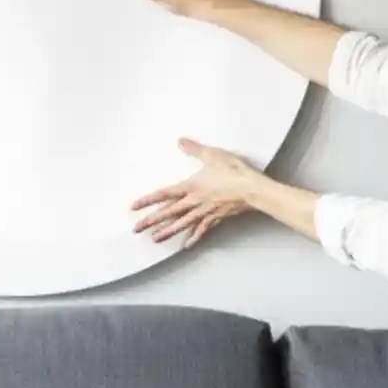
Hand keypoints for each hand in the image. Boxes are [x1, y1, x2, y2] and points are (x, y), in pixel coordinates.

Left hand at [131, 137, 261, 248]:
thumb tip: (179, 141)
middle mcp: (194, 201)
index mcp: (191, 186)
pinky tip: (185, 246)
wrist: (253, 189)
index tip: (134, 207)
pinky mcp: (215, 218)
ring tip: (154, 240)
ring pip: (181, 225)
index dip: (147, 200)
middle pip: (169, 213)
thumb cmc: (233, 171)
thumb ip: (194, 149)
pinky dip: (193, 238)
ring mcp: (204, 212)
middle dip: (152, 221)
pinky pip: (201, 230)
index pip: (164, 194)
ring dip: (167, 232)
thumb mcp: (212, 155)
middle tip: (137, 229)